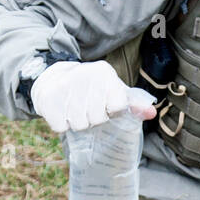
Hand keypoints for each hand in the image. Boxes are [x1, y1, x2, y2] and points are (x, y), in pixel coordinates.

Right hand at [31, 60, 156, 132]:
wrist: (53, 77)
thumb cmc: (92, 90)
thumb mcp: (114, 92)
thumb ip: (133, 104)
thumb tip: (152, 113)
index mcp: (105, 73)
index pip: (117, 108)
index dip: (111, 111)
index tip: (104, 104)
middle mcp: (85, 75)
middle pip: (97, 119)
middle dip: (93, 118)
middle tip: (86, 107)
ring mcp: (65, 85)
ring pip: (79, 125)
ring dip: (77, 122)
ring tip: (74, 108)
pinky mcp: (48, 98)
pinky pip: (61, 127)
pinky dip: (61, 124)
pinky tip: (62, 110)